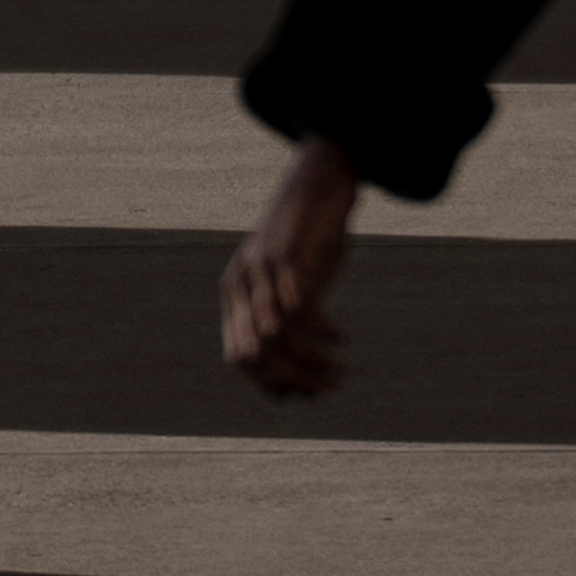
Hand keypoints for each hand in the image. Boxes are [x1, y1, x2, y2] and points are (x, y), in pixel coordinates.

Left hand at [221, 138, 365, 398]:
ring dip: (309, 362)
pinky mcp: (284, 256)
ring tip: (339, 369)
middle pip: (255, 355)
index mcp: (236, 295)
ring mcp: (259, 270)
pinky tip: (339, 336)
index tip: (308, 393)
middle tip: (331, 384)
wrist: (318, 182)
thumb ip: (293, 322)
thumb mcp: (297, 285)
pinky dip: (318, 330)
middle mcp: (240, 285)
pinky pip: (296, 307)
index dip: (272, 383)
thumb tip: (303, 378)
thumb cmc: (310, 239)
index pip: (240, 359)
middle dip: (294, 379)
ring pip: (275, 337)